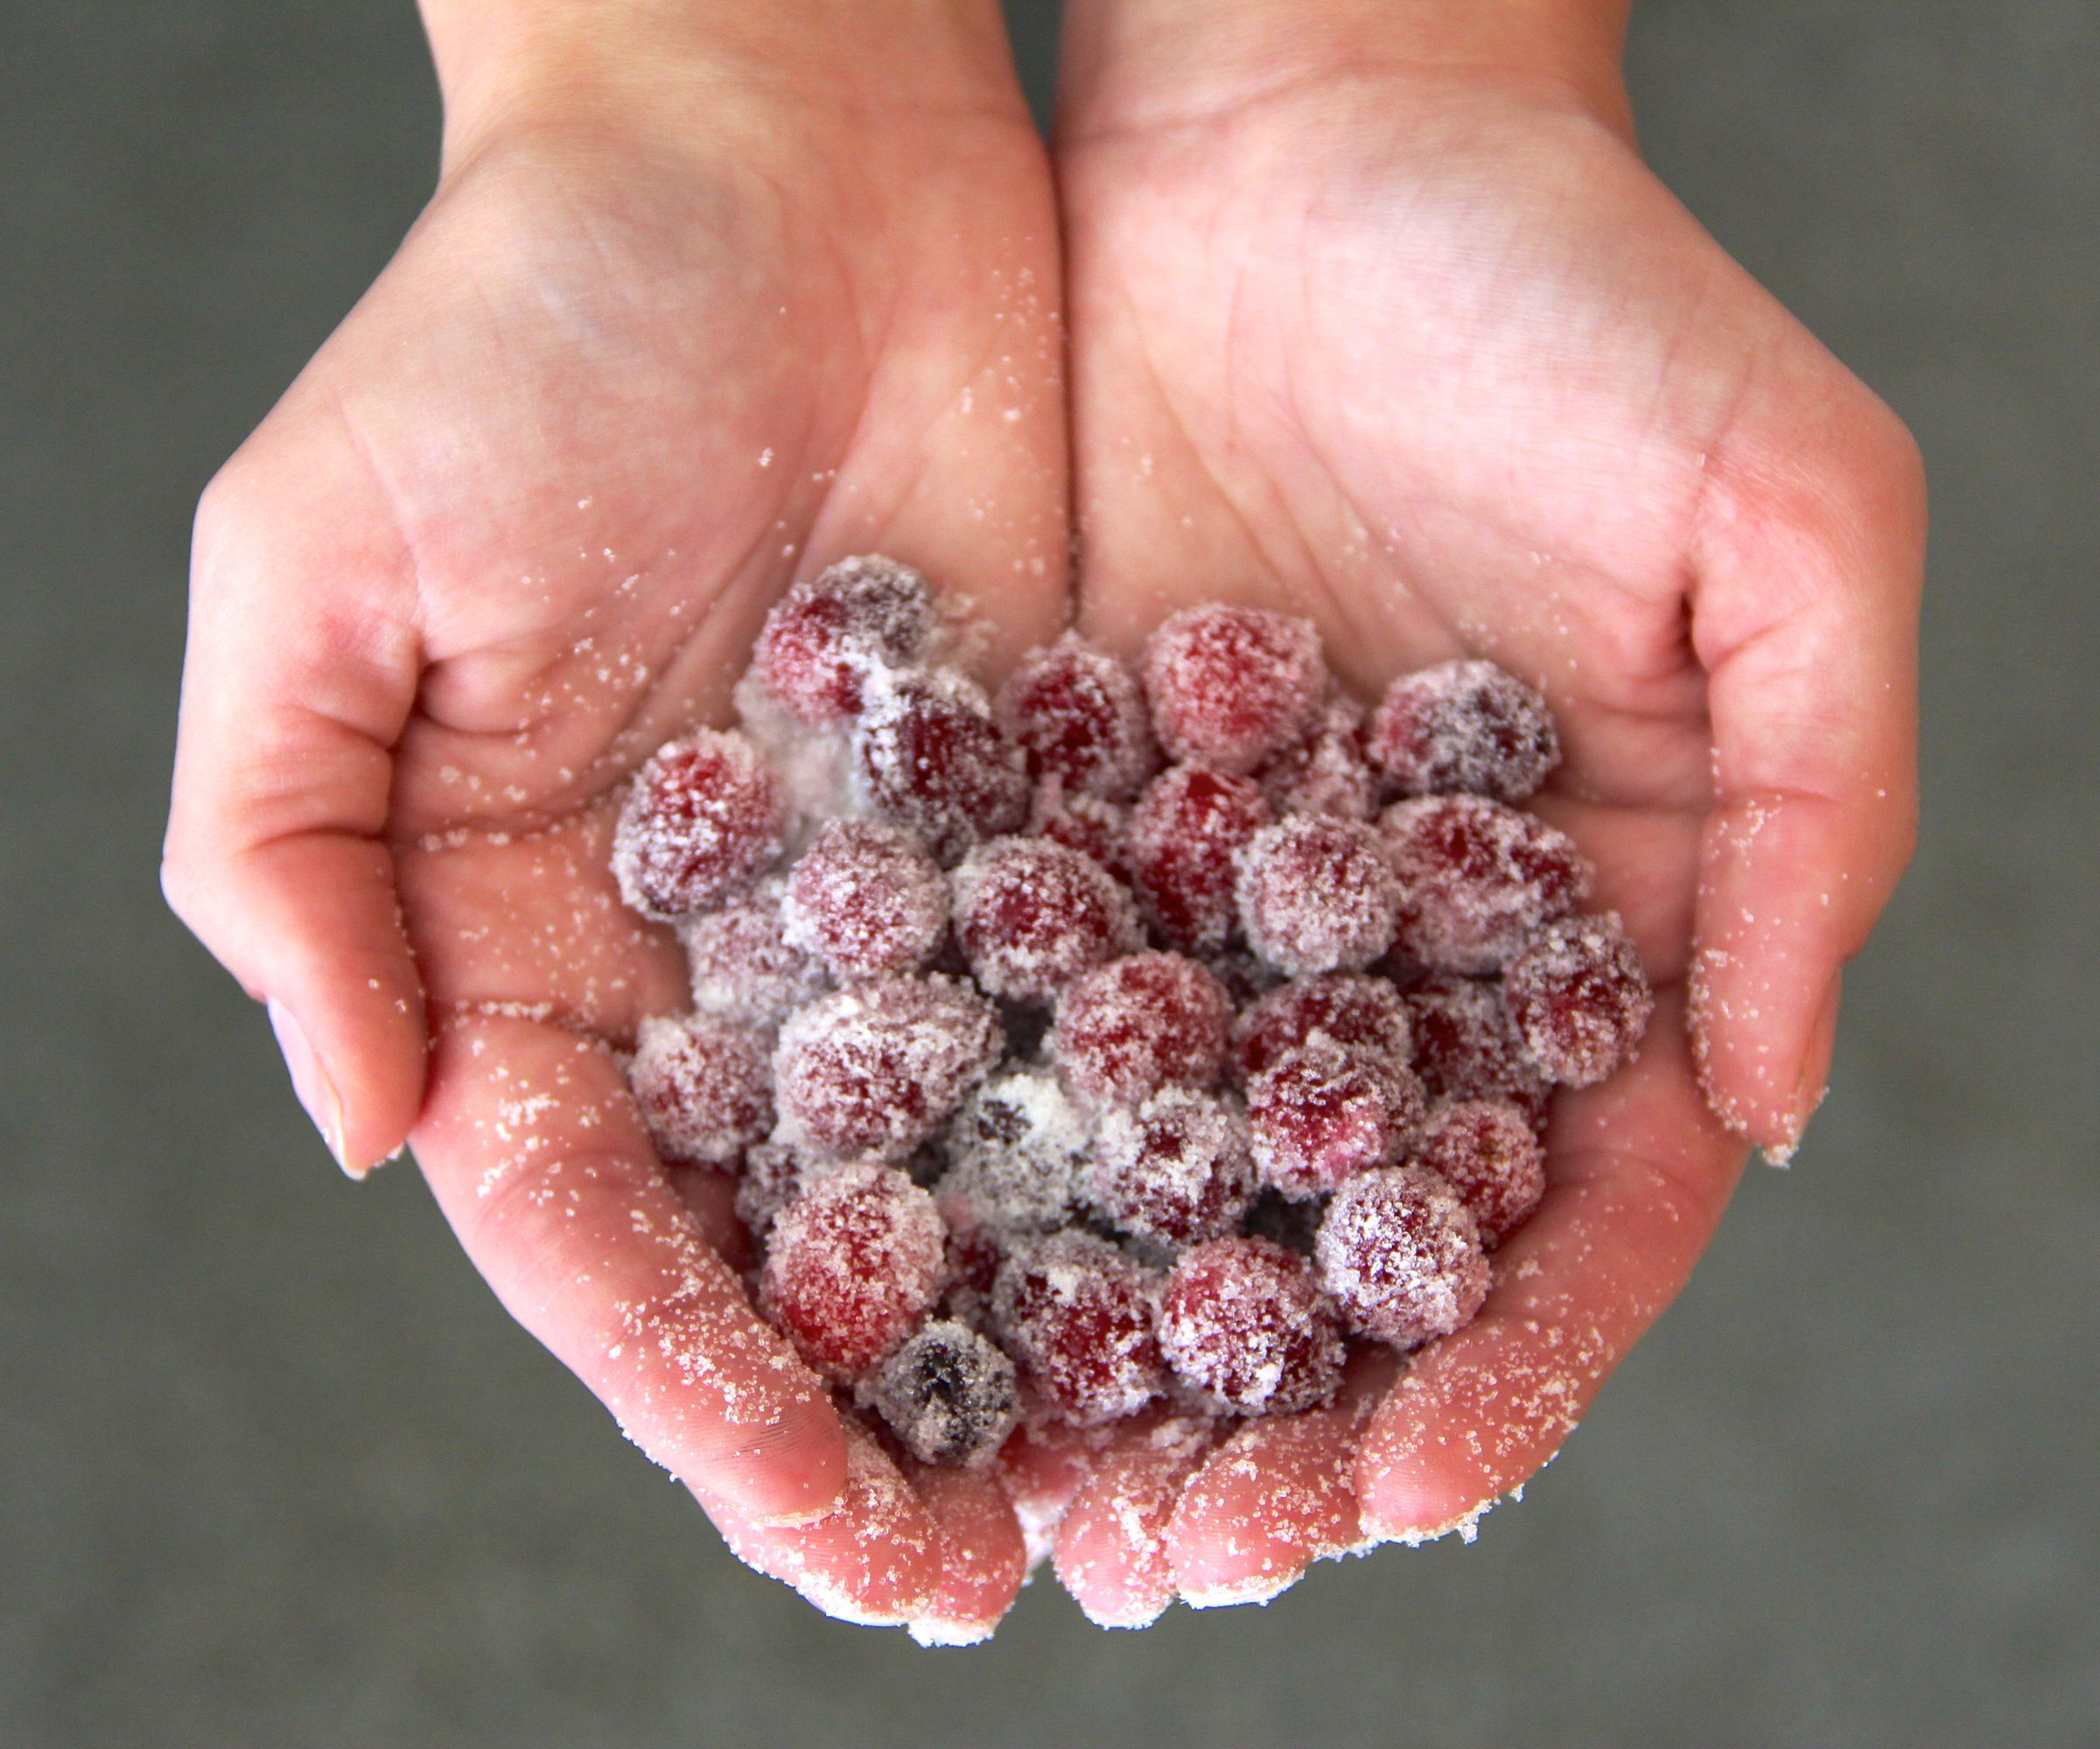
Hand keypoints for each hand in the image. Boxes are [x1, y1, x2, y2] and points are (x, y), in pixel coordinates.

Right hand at [162, 0, 1067, 1637]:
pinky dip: (1191, 1123)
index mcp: (538, 953)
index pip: (613, 1237)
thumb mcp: (326, 570)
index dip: (713, 1403)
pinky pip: (1129, 992)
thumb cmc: (513, 324)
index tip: (840, 1542)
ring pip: (988, 1160)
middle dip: (901, 1421)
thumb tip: (366, 1128)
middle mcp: (730, 964)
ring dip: (1069, 1325)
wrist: (770, 146)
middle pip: (812, 1245)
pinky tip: (1279, 1238)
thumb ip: (283, 857)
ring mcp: (908, 897)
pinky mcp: (1057, 806)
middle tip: (1015, 1575)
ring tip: (1172, 1474)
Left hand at [1045, 0, 1922, 1616]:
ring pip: (1172, 1176)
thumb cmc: (1582, 300)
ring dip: (1111, 1344)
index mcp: (1599, 926)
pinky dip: (978, 1156)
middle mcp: (1402, 949)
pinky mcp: (1062, 821)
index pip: (1574, 1207)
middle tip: (1182, 1556)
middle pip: (1354, 1238)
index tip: (1406, 1487)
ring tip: (1032, 1492)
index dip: (1507, 1363)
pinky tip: (911, 1276)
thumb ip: (1824, 810)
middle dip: (1280, 1412)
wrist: (1314, 148)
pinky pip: (1018, 1016)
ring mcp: (1224, 901)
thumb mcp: (1792, 521)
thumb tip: (1764, 1099)